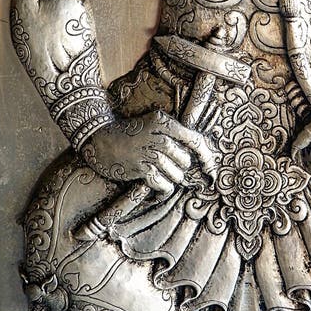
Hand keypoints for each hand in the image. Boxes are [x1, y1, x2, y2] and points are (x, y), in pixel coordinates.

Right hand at [82, 111, 217, 194]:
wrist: (98, 137)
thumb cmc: (129, 133)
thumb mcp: (152, 124)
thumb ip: (173, 135)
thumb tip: (197, 155)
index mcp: (165, 122)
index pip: (195, 140)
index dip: (207, 157)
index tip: (211, 170)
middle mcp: (160, 136)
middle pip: (185, 161)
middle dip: (178, 167)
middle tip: (163, 164)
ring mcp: (149, 152)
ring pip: (176, 175)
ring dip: (169, 178)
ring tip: (155, 172)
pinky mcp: (140, 168)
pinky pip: (163, 185)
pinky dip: (162, 188)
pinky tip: (155, 183)